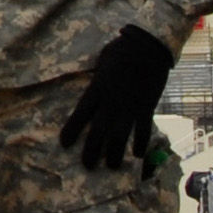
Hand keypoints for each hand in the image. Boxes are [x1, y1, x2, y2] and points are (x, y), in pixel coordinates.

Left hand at [59, 25, 174, 171]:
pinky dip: (140, 143)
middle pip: (98, 130)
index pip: (81, 113)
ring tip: (111, 167)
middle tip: (87, 166)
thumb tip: (92, 90)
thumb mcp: (101, 63)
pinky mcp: (146, 106)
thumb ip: (96, 79)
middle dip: (91, 150)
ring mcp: (130, 105)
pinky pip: (143, 129)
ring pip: (120, 135)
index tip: (64, 144)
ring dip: (114, 153)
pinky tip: (138, 155)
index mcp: (97, 88)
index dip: (72, 130)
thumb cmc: (121, 49)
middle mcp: (111, 101)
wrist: (148, 45)